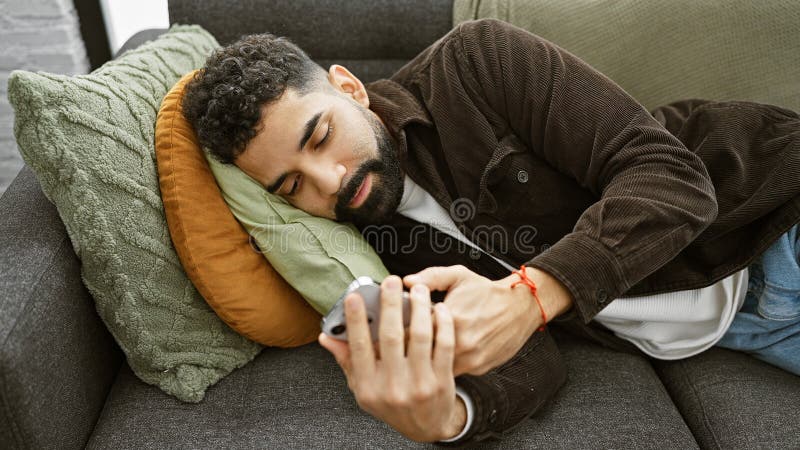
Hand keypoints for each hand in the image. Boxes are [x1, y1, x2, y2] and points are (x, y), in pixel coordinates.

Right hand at [319, 275, 466, 441]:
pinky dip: (442, 323)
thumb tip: (326, 337)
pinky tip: (438, 308)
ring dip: (419, 308)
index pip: (358, 347)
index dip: (355, 320)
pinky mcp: (443, 380)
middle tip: (388, 282)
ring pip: (419, 336)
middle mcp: (393, 386)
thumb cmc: (392, 403)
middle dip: (389, 305)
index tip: (354, 296)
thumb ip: (347, 361)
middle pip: (390, 337)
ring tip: (418, 290)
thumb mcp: (363, 388)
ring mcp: (420, 384)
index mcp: (368, 386)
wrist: (427, 428)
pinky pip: (444, 345)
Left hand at [403, 265, 572, 375]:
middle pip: (423, 354)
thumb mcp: (458, 276)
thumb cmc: (487, 292)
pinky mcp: (478, 368)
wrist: (521, 307)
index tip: (389, 333)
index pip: (413, 333)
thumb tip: (407, 281)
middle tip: (399, 347)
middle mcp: (461, 342)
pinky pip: (453, 371)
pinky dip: (445, 365)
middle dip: (409, 351)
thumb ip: (430, 277)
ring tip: (417, 353)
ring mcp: (471, 358)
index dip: (399, 334)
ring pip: (437, 367)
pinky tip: (439, 357)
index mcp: (451, 318)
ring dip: (427, 361)